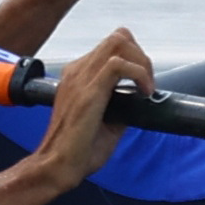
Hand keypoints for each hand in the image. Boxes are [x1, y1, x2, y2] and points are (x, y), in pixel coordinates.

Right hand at [26, 26, 153, 184]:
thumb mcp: (106, 121)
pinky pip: (119, 65)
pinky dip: (139, 74)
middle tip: (147, 84)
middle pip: (118, 37)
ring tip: (146, 87)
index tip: (144, 84)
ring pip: (119, 42)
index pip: (112, 46)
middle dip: (141, 56)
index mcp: (78, 76)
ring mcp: (80, 79)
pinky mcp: (88, 93)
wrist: (57, 166)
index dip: (135, 60)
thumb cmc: (77, 149)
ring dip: (141, 62)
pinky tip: (144, 93)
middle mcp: (77, 71)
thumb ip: (121, 105)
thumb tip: (139, 100)